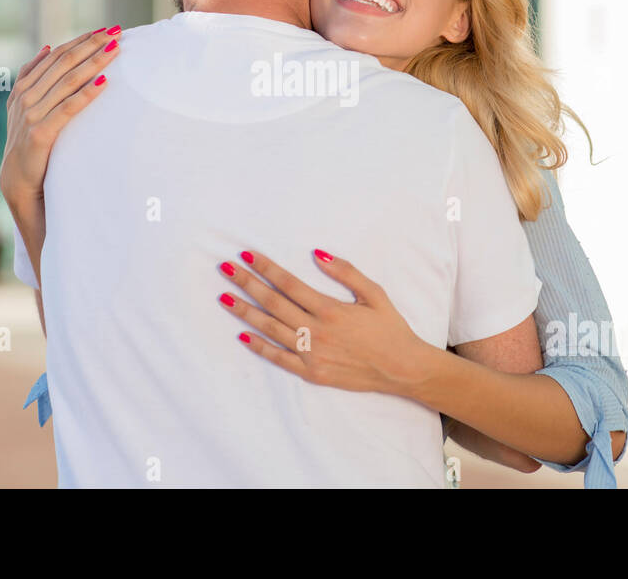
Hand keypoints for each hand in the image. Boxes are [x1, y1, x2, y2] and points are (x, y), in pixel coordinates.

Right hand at [0, 26, 120, 206]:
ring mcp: (32, 114)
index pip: (57, 55)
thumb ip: (33, 77)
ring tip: (115, 50)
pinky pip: (67, 109)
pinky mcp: (40, 133)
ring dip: (94, 63)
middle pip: (64, 63)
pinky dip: (86, 94)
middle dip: (92, 45)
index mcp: (24, 87)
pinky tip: (103, 83)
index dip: (81, 40)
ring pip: (68, 81)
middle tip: (116, 32)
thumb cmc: (29, 140)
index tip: (105, 30)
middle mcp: (27, 97)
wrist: (18, 178)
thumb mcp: (26, 106)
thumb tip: (47, 48)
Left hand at [216, 248, 433, 395]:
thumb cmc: (390, 328)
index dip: (266, 268)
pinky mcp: (312, 373)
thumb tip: (317, 254)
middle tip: (225, 270)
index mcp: (330, 309)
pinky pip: (280, 358)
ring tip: (224, 297)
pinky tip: (242, 335)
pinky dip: (260, 347)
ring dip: (245, 312)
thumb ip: (346, 273)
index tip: (246, 255)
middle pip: (273, 304)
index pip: (289, 284)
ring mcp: (312, 354)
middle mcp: (317, 331)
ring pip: (271, 329)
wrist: (403, 368)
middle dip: (247, 284)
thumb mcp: (374, 293)